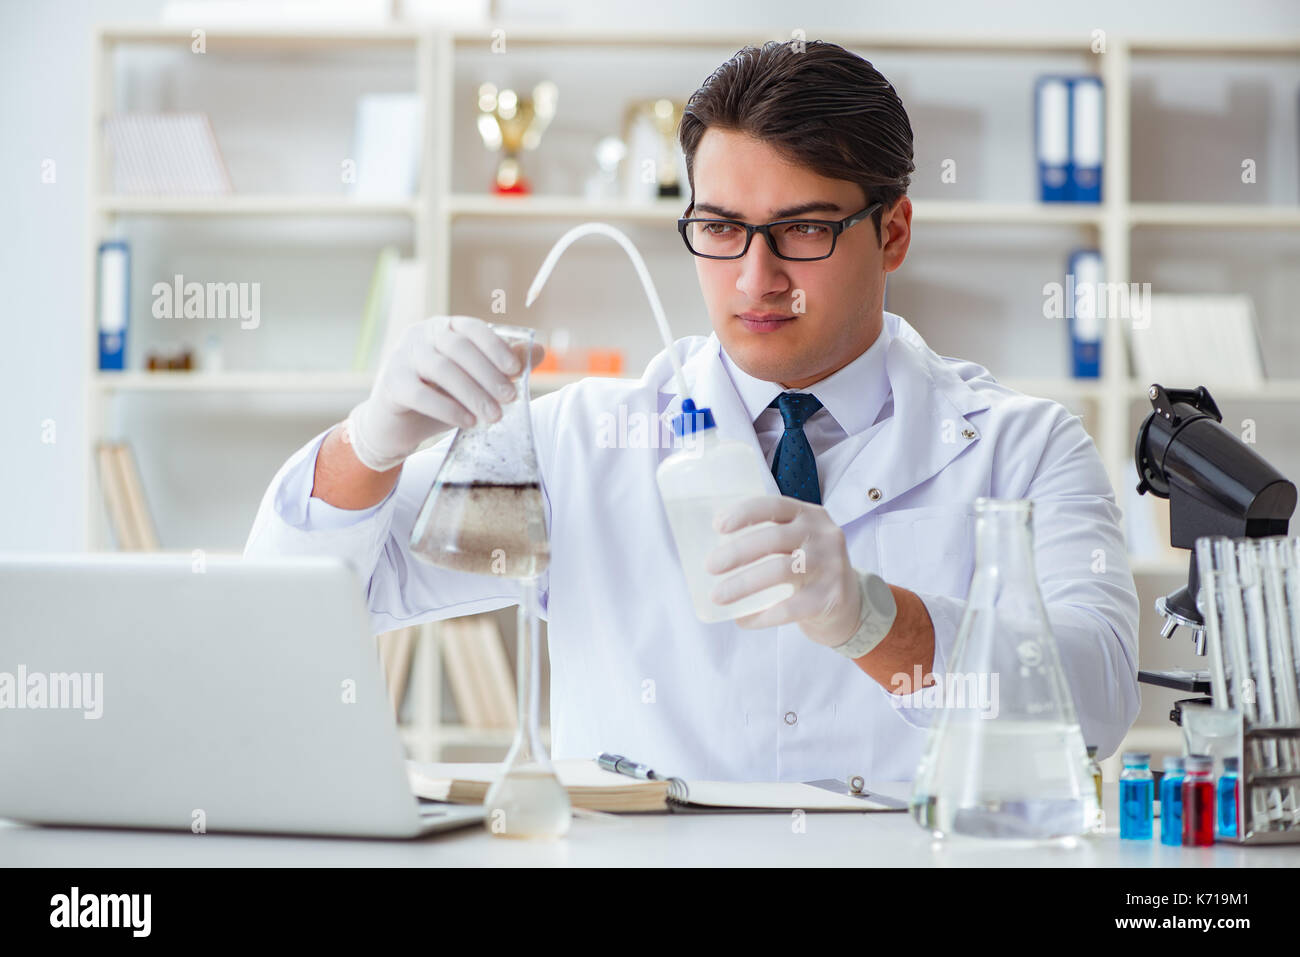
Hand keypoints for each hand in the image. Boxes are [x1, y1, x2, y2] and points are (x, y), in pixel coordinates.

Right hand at [344, 315, 543, 471]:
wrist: (396, 426)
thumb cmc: (439, 398)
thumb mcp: (473, 382)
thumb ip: (502, 365)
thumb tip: (538, 351)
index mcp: (442, 328)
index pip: (471, 328)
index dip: (495, 346)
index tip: (516, 370)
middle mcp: (420, 336)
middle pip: (458, 348)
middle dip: (488, 374)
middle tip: (510, 398)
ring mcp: (401, 357)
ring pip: (441, 369)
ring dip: (473, 393)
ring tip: (494, 416)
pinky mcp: (391, 384)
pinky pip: (420, 394)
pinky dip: (448, 408)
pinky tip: (468, 421)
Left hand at [704, 496, 863, 645]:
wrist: (849, 604)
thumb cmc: (809, 568)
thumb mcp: (798, 542)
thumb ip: (768, 537)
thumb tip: (714, 549)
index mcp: (810, 515)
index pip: (775, 506)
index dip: (745, 513)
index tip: (717, 526)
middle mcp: (824, 536)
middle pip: (774, 538)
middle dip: (736, 553)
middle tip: (710, 566)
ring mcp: (831, 566)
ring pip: (779, 571)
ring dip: (742, 584)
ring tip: (718, 596)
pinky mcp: (831, 597)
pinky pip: (789, 607)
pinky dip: (761, 615)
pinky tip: (743, 620)